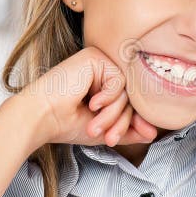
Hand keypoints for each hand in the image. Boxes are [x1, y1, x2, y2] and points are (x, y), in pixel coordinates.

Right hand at [22, 46, 157, 147]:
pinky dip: (108, 97)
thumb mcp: (104, 129)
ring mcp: (99, 63)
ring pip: (125, 91)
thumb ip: (129, 130)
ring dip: (112, 114)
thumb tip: (154, 132)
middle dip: (121, 121)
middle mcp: (102, 71)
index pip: (128, 102)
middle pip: (129, 96)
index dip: (129, 122)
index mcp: (102, 85)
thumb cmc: (64, 123)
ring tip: (94, 125)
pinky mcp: (95, 58)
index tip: (116, 139)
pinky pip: (118, 81)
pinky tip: (91, 103)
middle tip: (108, 137)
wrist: (42, 117)